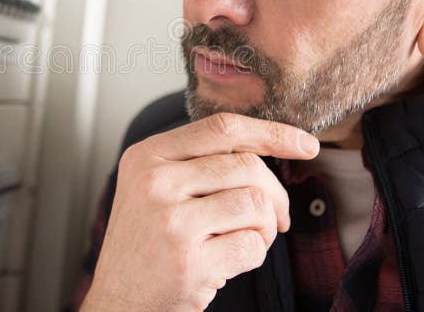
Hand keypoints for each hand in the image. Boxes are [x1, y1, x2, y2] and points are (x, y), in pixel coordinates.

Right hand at [80, 113, 319, 311]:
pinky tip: (229, 262)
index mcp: (147, 156)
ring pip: (256, 205)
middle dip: (275, 194)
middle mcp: (154, 183)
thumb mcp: (155, 187)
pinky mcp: (189, 262)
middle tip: (277, 218)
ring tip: (247, 239)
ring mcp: (170, 223)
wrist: (118, 300)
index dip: (271, 132)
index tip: (305, 144)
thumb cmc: (146, 242)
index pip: (222, 129)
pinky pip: (253, 246)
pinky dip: (254, 255)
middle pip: (247, 166)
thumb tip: (271, 146)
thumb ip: (198, 162)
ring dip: (266, 227)